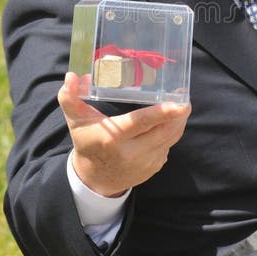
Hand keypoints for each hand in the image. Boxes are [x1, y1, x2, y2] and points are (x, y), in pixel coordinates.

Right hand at [58, 71, 190, 196]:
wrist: (95, 178)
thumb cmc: (87, 142)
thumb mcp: (76, 121)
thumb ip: (71, 98)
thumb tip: (72, 76)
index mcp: (114, 138)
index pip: (141, 123)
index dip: (161, 113)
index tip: (178, 104)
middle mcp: (132, 152)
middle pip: (163, 131)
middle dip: (178, 115)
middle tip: (185, 97)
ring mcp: (145, 162)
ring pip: (170, 138)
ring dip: (178, 122)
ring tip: (182, 106)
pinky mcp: (154, 167)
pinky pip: (168, 146)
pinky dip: (172, 133)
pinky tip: (172, 121)